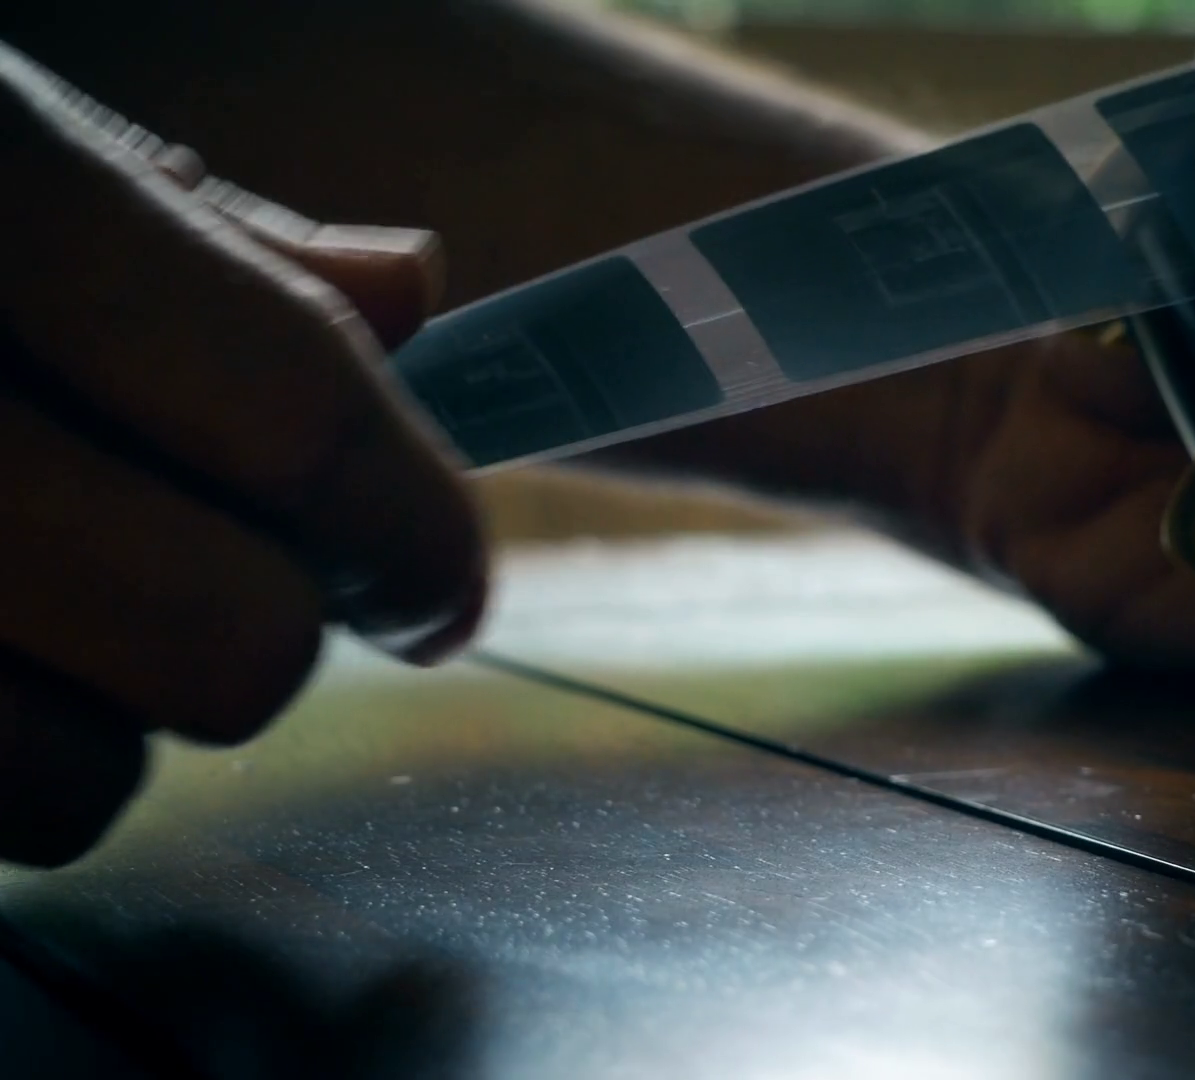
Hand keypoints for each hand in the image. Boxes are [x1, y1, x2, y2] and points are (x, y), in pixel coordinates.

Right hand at [0, 45, 486, 866]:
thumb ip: (182, 223)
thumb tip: (408, 295)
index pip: (290, 416)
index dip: (413, 522)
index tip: (434, 576)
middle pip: (221, 641)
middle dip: (269, 625)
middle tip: (233, 574)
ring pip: (67, 788)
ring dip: (103, 723)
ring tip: (41, 613)